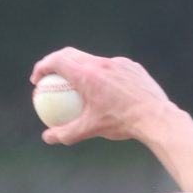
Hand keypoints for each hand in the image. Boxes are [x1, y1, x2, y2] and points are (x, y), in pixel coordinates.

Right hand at [30, 47, 173, 146]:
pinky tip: (106, 91)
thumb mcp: (89, 130)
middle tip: (51, 77)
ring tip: (78, 86)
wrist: (154, 117)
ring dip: (80, 69)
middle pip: (71, 55)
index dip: (42, 67)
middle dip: (56, 62)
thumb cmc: (120, 123)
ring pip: (93, 61)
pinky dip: (103, 76)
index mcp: (87, 75)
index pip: (57, 62)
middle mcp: (100, 63)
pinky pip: (111, 68)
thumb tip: (47, 138)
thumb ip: (65, 133)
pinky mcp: (131, 66)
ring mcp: (117, 62)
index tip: (38, 79)